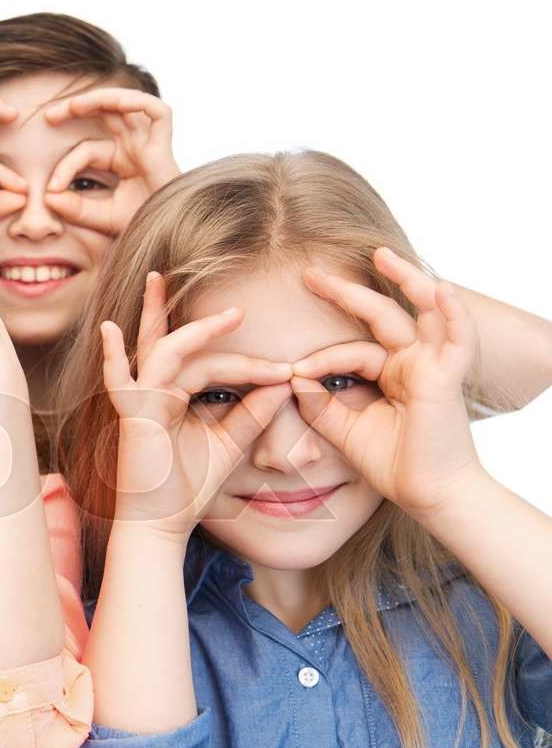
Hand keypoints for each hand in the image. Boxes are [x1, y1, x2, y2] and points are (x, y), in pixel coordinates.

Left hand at [42, 88, 177, 235]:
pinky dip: (139, 102)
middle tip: (49, 116)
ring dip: (100, 99)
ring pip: (127, 104)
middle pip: (106, 113)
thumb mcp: (100, 217)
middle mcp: (135, 146)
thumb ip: (74, 207)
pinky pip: (158, 112)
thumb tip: (47, 196)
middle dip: (77, 108)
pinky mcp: (164, 145)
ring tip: (73, 106)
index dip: (66, 166)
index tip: (50, 189)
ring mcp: (150, 143)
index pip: (88, 151)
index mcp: (121, 160)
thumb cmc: (140, 227)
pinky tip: (117, 104)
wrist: (168, 237)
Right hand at [104, 271, 292, 535]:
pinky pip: (122, 381)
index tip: (286, 372)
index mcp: (174, 395)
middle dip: (205, 323)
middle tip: (240, 307)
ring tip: (232, 315)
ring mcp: (140, 400)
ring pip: (170, 353)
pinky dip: (111, 357)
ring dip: (197, 332)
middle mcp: (154, 390)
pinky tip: (109, 330)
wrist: (163, 524)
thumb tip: (285, 383)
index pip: (210, 364)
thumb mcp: (229, 444)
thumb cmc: (188, 487)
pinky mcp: (133, 416)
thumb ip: (253, 414)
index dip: (249, 365)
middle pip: (180, 345)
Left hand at [292, 249, 481, 517]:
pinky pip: (456, 338)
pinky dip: (451, 313)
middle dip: (347, 293)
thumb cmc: (392, 462)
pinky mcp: (448, 377)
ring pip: (422, 312)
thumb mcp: (344, 429)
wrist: (427, 493)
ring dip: (406, 280)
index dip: (320, 358)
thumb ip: (319, 403)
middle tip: (310, 274)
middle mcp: (413, 363)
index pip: (351, 350)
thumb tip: (293, 376)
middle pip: (381, 316)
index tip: (291, 371)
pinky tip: (440, 289)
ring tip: (381, 253)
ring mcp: (433, 366)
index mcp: (391, 373)